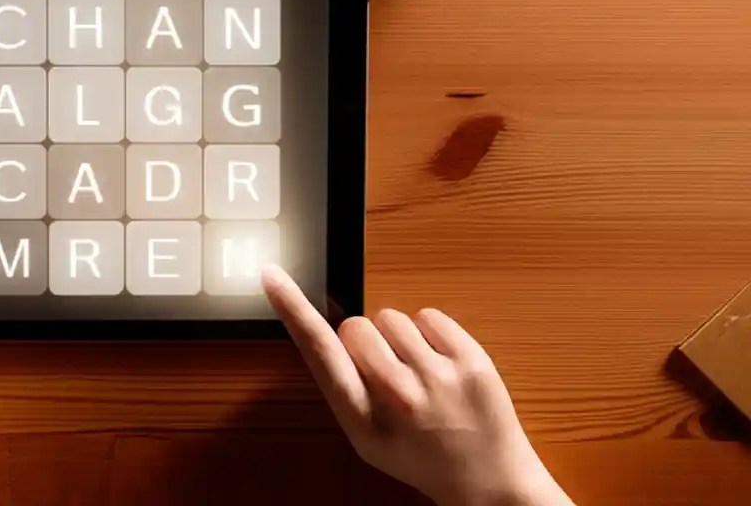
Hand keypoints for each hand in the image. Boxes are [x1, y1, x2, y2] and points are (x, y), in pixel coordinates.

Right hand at [262, 265, 572, 505]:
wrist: (488, 482)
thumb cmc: (419, 456)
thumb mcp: (365, 434)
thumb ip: (343, 383)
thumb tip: (327, 322)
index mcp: (363, 419)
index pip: (319, 351)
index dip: (292, 310)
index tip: (272, 276)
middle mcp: (399, 397)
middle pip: (355, 326)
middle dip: (363, 340)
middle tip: (386, 373)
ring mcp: (439, 378)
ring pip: (391, 316)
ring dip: (398, 337)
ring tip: (418, 373)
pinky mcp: (472, 361)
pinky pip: (429, 315)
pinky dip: (429, 333)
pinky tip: (439, 364)